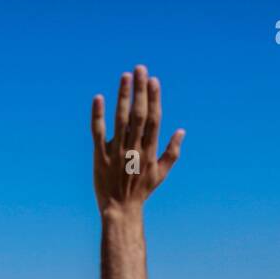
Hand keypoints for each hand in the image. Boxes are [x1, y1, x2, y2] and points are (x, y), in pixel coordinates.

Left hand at [91, 65, 184, 214]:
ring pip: (120, 120)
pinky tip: (99, 98)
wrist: (120, 209)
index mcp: (149, 152)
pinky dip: (98, 115)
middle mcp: (134, 149)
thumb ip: (172, 152)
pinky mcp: (100, 156)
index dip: (154, 99)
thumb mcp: (161, 174)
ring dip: (123, 96)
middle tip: (140, 68)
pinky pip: (98, 133)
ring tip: (125, 76)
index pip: (154, 120)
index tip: (154, 80)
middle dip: (140, 91)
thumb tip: (181, 131)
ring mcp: (116, 152)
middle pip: (138, 115)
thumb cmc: (141, 191)